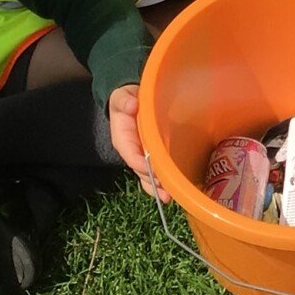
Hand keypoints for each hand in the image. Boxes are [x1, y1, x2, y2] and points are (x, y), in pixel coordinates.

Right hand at [108, 84, 165, 202]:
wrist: (131, 102)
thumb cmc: (126, 100)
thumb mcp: (121, 97)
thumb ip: (124, 101)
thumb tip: (131, 104)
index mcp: (123, 139)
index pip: (131, 154)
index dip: (141, 163)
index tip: (152, 169)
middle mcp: (131, 152)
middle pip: (140, 170)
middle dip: (152, 181)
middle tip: (166, 191)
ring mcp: (141, 157)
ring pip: (147, 177)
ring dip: (157, 188)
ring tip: (169, 197)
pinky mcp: (150, 157)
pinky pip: (154, 173)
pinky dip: (162, 184)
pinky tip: (173, 192)